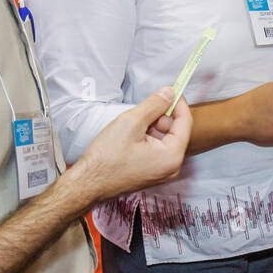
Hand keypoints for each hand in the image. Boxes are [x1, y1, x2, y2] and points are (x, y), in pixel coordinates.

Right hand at [70, 87, 192, 202]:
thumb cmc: (106, 157)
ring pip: (163, 138)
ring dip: (151, 127)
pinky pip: (156, 148)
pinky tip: (130, 137)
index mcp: (172, 156)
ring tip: (130, 127)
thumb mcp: (131, 122)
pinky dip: (146, 137)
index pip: (185, 122)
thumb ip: (154, 104)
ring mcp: (162, 171)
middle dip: (160, 117)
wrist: (86, 184)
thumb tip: (169, 92)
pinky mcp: (151, 172)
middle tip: (140, 112)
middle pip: (175, 130)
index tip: (171, 89)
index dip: (178, 102)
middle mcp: (172, 166)